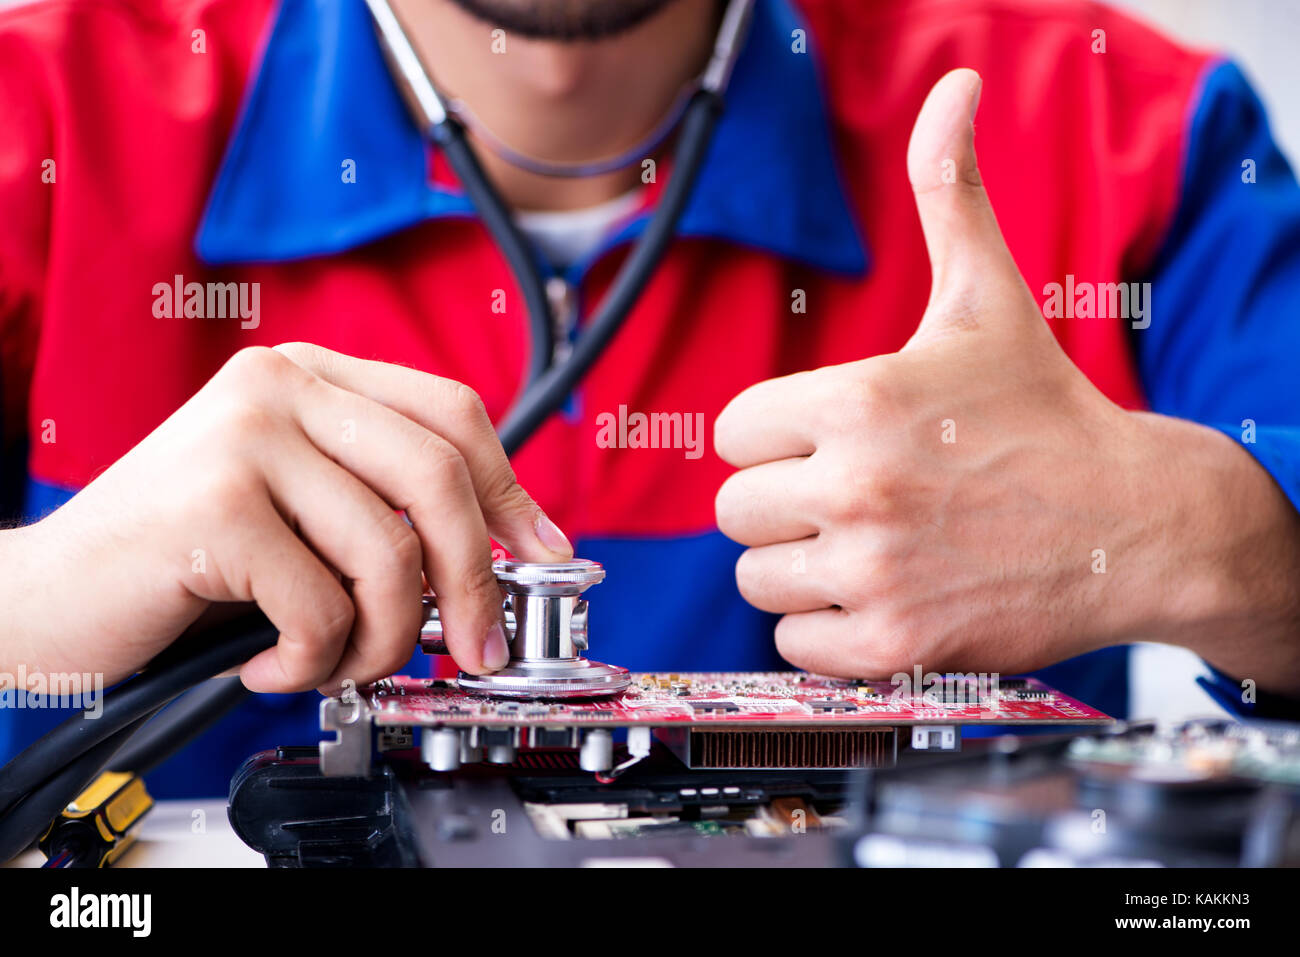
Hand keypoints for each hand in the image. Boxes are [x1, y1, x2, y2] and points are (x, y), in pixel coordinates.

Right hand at [2, 344, 571, 692]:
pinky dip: (311, 663)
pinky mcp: (213, 505)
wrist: (45, 601)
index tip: (544, 553)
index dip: (510, 490)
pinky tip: (267, 665)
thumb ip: (383, 509)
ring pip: (388, 554)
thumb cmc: (179, 565)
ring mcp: (243, 438)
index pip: (449, 415)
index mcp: (307, 377)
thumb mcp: (299, 516)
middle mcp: (277, 386)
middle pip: (438, 477)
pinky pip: (323, 606)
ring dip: (378, 641)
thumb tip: (506, 552)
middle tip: (474, 647)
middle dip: (473, 580)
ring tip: (332, 666)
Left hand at [714, 70, 1299, 685]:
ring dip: (801, 568)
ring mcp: (876, 569)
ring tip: (869, 544)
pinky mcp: (895, 641)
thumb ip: (948, 195)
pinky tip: (880, 593)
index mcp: (857, 399)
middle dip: (783, 504)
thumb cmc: (1045, 412)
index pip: (734, 432)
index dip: (776, 438)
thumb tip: (952, 91)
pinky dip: (826, 629)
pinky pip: (794, 643)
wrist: (1137, 522)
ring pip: (758, 578)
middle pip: (735, 509)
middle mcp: (857, 485)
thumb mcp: (987, 297)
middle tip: (848, 496)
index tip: (825, 440)